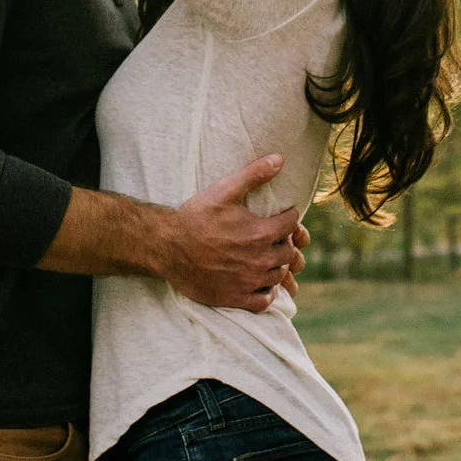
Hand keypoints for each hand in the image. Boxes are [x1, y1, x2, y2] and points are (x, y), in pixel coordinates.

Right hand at [160, 154, 307, 311]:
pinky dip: (267, 292)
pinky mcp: (236, 298)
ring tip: (266, 257)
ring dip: (276, 266)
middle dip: (284, 242)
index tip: (281, 216)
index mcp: (260, 233)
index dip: (288, 217)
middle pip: (289, 253)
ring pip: (278, 276)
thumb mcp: (224, 190)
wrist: (168, 247)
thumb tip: (280, 159)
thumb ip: (254, 174)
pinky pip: (264, 301)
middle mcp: (259, 260)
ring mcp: (248, 282)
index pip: (292, 224)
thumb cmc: (195, 217)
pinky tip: (259, 282)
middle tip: (273, 237)